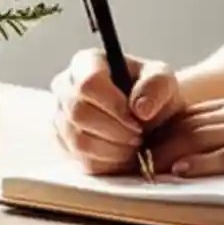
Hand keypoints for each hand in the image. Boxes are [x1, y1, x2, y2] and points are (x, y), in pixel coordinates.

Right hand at [51, 49, 186, 173]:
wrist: (150, 119)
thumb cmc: (152, 93)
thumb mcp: (164, 81)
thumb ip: (156, 86)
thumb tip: (140, 108)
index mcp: (87, 62)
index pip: (87, 83)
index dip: (113, 104)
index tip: (137, 118)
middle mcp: (65, 87)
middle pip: (78, 113)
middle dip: (115, 130)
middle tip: (139, 135)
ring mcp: (60, 116)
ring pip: (78, 139)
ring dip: (114, 148)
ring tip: (135, 144)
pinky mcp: (63, 144)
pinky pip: (81, 159)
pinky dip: (109, 162)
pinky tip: (124, 154)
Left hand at [151, 90, 223, 177]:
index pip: (195, 112)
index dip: (166, 128)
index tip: (146, 142)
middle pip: (189, 123)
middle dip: (158, 140)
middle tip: (134, 157)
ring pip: (200, 137)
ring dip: (168, 151)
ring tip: (144, 166)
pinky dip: (200, 162)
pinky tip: (180, 170)